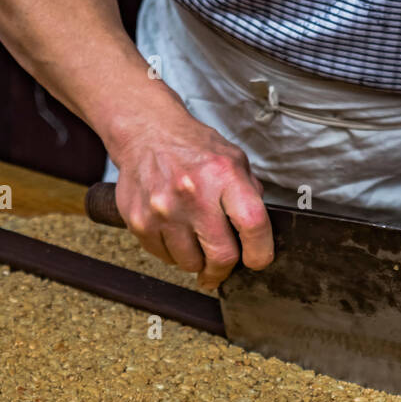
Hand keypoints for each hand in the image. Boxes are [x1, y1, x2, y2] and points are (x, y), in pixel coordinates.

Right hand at [108, 107, 272, 288]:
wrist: (145, 132)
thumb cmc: (192, 149)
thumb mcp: (233, 160)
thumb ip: (250, 195)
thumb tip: (259, 235)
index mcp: (223, 175)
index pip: (253, 225)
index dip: (260, 252)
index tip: (256, 260)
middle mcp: (193, 193)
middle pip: (221, 256)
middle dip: (224, 269)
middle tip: (222, 267)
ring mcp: (163, 210)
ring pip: (190, 264)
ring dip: (196, 260)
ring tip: (193, 238)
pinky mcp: (139, 222)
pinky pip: (164, 258)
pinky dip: (172, 253)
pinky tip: (173, 231)